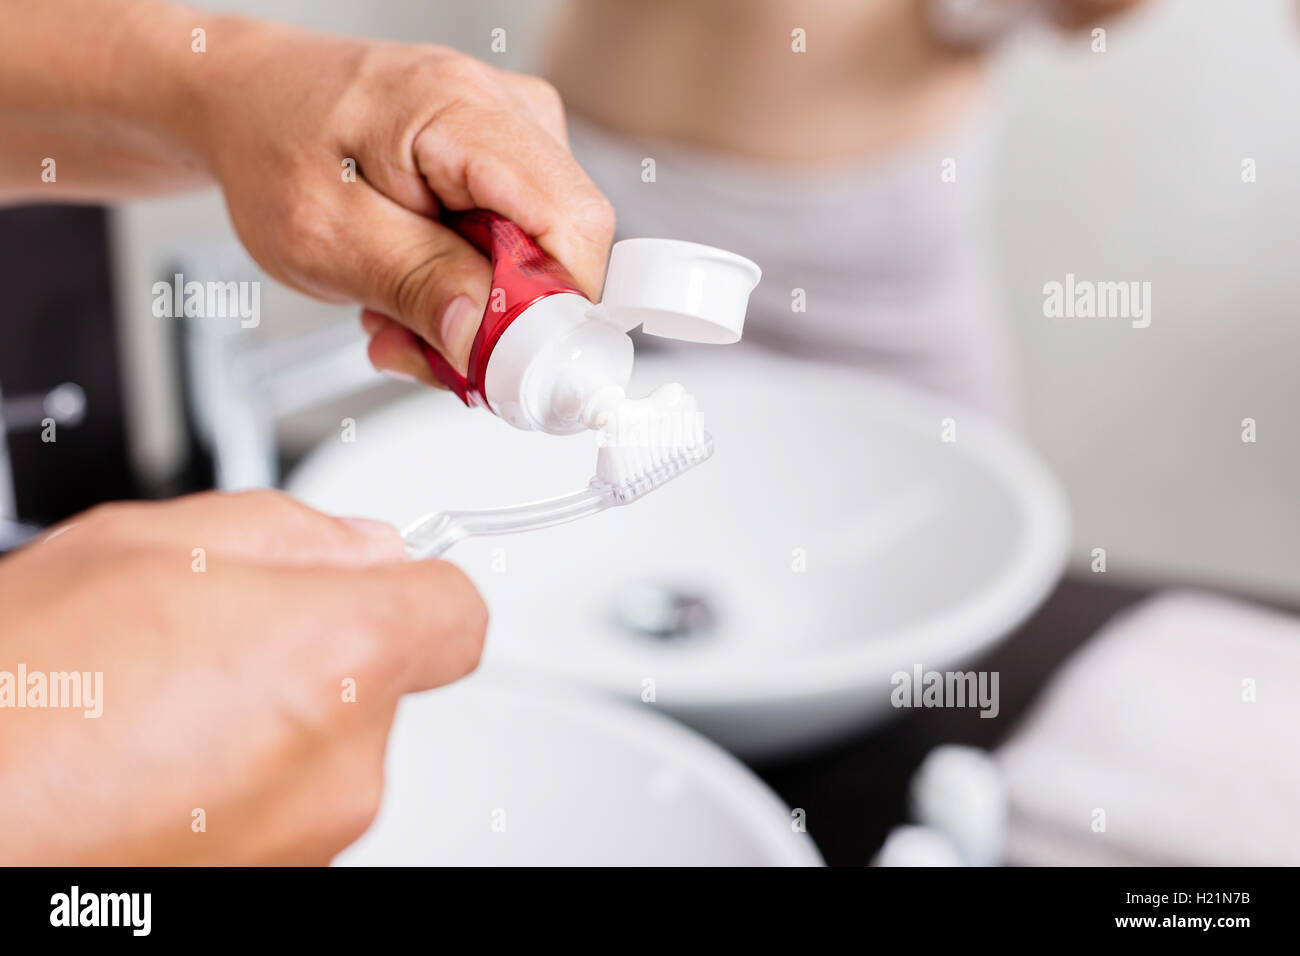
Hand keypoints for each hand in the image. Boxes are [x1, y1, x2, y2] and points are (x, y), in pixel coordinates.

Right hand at [0, 491, 486, 863]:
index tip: (377, 586)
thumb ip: (288, 533)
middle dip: (316, 656)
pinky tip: (155, 769)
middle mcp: (347, 762)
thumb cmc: (18, 696)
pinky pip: (288, 810)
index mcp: (342, 654)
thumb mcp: (143, 544)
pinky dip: (242, 788)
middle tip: (211, 645)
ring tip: (158, 713)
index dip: (412, 591)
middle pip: (381, 685)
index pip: (455, 616)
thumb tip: (362, 547)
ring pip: (331, 750)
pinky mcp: (280, 885)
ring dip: (274, 726)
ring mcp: (312, 838)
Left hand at [191, 22, 614, 385]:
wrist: (248, 102)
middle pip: (564, 249)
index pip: (572, 221)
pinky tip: (415, 288)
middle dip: (501, 324)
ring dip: (474, 315)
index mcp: (461, 111)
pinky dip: (469, 292)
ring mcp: (514, 139)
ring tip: (398, 313)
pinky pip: (520, 254)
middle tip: (425, 348)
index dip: (555, 306)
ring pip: (543, 264)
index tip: (506, 361)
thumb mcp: (325, 234)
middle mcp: (505, 112)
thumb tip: (489, 338)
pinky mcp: (508, 169)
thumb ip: (416, 283)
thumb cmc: (272, 146)